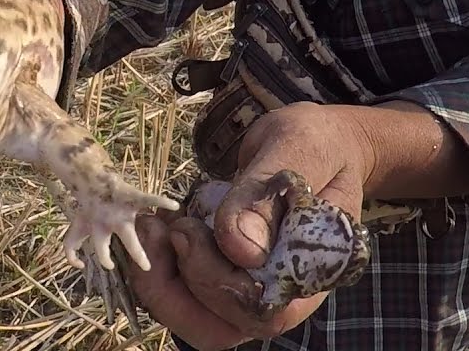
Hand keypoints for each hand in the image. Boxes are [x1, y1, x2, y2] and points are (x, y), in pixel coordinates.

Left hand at [127, 102, 375, 348]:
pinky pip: (188, 295)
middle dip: (173, 284)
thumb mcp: (295, 149)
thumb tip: (242, 250)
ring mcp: (254, 288)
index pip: (261, 307)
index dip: (214, 281)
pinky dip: (161, 269)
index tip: (185, 228)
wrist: (319, 144)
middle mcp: (284, 293)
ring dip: (160, 283)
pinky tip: (155, 228)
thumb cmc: (316, 142)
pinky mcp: (227, 276)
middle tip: (155, 227)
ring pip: (197, 319)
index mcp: (313, 269)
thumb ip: (265, 195)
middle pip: (221, 326)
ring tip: (149, 229)